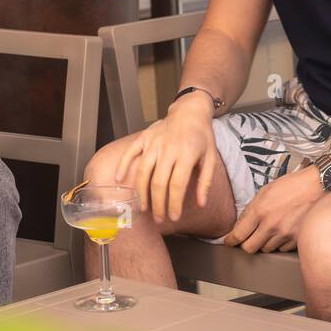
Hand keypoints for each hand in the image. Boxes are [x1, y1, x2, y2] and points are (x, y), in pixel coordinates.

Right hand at [115, 93, 221, 221]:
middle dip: (158, 204)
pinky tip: (119, 181)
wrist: (190, 111)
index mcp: (187, 154)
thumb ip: (205, 182)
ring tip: (143, 208)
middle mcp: (168, 148)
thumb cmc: (202, 136)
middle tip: (159, 218)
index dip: (174, 203)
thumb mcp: (211, 158)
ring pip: (143, 171)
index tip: (173, 217)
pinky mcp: (144, 137)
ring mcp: (154, 142)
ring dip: (142, 192)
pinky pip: (130, 152)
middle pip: (159, 182)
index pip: (177, 184)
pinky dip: (122, 165)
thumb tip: (201, 205)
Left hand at [222, 166, 322, 252]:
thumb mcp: (266, 191)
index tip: (228, 242)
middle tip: (248, 238)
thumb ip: (252, 208)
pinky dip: (279, 243)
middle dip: (246, 244)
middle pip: (250, 248)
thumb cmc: (293, 185)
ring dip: (264, 243)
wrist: (318, 186)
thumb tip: (241, 223)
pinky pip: (281, 248)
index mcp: (260, 211)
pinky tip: (282, 232)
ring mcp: (285, 234)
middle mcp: (271, 225)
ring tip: (269, 230)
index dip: (230, 240)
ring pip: (266, 250)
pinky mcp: (297, 239)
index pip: (238, 234)